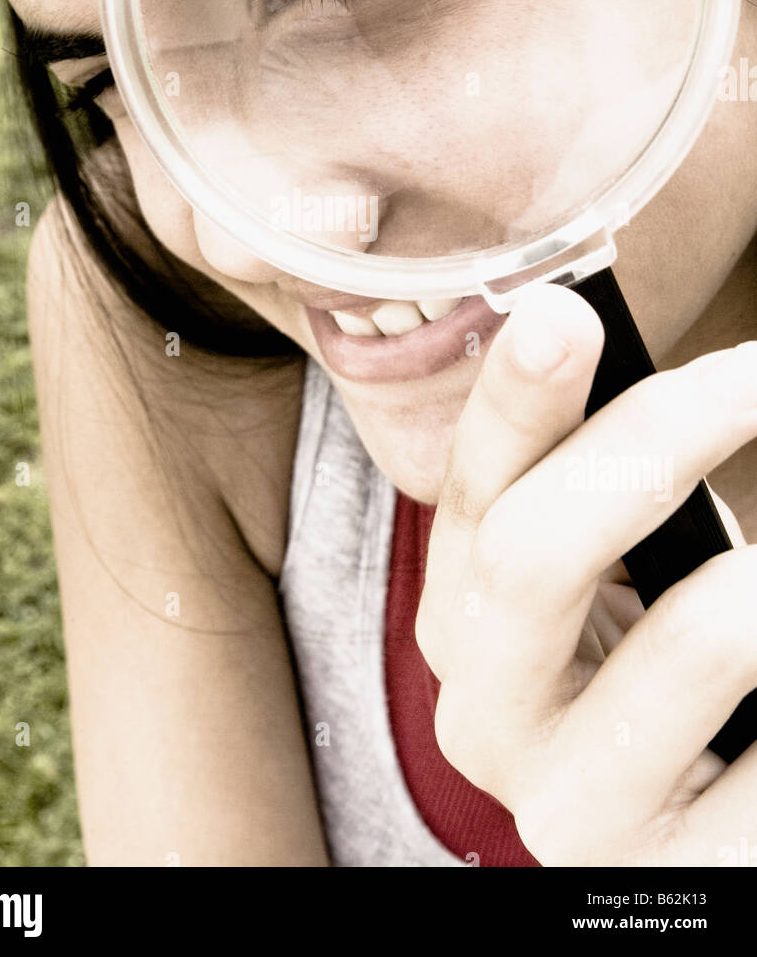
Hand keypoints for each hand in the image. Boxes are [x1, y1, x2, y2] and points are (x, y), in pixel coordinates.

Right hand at [415, 281, 756, 865]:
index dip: (516, 396)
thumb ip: (612, 478)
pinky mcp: (679, 876)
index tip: (566, 312)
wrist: (683, 830)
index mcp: (462, 615)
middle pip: (528, 554)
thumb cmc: (659, 663)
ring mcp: (573, 806)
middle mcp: (485, 712)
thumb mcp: (616, 567)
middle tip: (753, 379)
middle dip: (650, 440)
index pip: (470, 486)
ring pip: (694, 640)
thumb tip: (680, 364)